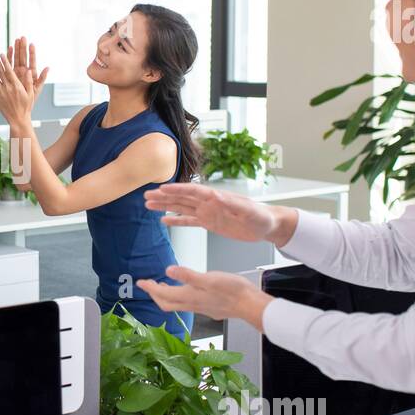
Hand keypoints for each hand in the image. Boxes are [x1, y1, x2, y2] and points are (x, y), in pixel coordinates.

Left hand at [0, 51, 35, 125]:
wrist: (18, 119)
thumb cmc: (26, 106)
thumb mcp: (31, 94)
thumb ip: (29, 82)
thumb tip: (28, 70)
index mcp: (16, 86)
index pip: (9, 71)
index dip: (5, 61)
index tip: (2, 54)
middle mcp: (7, 88)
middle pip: (0, 71)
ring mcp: (0, 92)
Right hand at [7, 36, 48, 101]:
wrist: (20, 107)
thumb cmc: (30, 100)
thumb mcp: (37, 89)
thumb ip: (42, 78)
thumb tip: (48, 67)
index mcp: (32, 74)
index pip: (32, 61)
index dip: (32, 53)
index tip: (31, 44)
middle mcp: (24, 72)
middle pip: (23, 57)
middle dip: (23, 47)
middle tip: (22, 37)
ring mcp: (17, 72)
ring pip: (16, 59)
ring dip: (16, 50)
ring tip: (15, 40)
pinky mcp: (10, 75)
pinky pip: (9, 64)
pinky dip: (8, 57)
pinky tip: (8, 49)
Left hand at [137, 267, 270, 327]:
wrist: (249, 304)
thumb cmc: (232, 290)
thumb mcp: (209, 278)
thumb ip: (187, 275)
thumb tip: (168, 271)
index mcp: (189, 296)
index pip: (163, 294)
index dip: (150, 288)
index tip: (140, 282)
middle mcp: (192, 304)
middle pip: (166, 303)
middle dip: (155, 294)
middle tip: (148, 285)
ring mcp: (200, 307)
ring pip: (177, 304)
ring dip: (166, 296)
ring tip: (162, 286)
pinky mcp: (208, 307)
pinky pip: (187, 304)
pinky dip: (179, 296)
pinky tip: (184, 290)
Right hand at [144, 183, 292, 245]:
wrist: (268, 225)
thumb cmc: (262, 217)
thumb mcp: (250, 212)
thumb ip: (233, 204)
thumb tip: (216, 196)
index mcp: (216, 198)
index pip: (192, 191)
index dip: (176, 189)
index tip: (161, 189)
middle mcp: (209, 203)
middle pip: (182, 198)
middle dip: (164, 196)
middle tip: (146, 195)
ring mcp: (208, 212)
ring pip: (182, 208)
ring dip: (165, 206)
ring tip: (148, 205)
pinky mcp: (210, 223)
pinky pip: (189, 221)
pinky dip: (176, 221)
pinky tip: (164, 221)